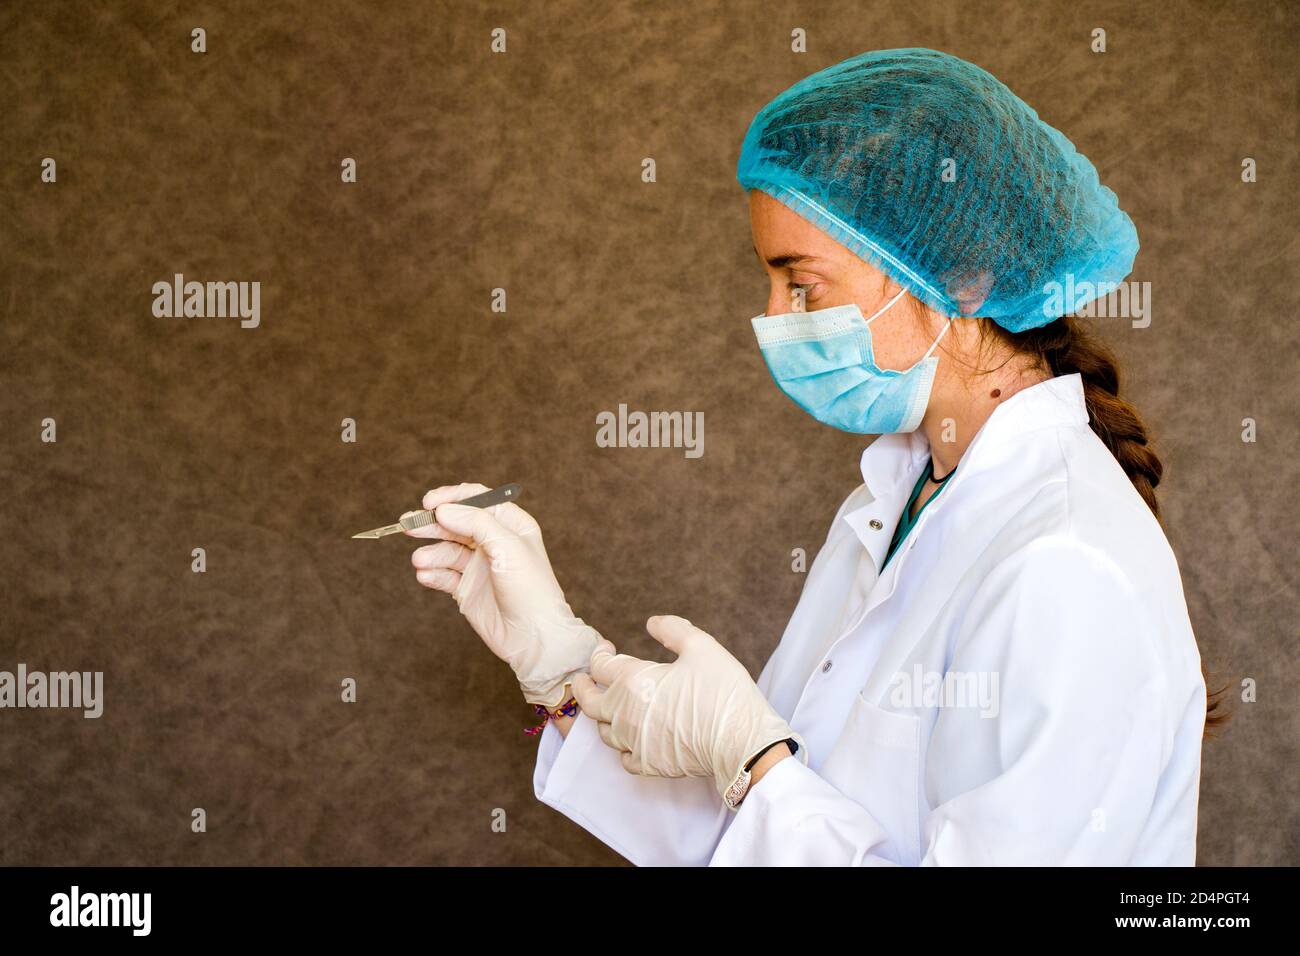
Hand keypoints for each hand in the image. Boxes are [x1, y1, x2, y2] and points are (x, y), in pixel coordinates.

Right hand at [408, 483, 606, 708]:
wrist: (533, 636)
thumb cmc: (531, 588)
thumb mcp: (507, 547)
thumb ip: (475, 523)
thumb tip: (443, 509)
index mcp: (511, 525)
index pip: (477, 501)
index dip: (452, 498)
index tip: (429, 502)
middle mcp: (494, 542)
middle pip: (456, 524)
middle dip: (433, 524)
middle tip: (408, 525)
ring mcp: (479, 565)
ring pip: (447, 549)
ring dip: (431, 553)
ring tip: (420, 561)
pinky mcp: (467, 588)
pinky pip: (444, 574)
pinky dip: (432, 573)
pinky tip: (425, 576)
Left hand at [571, 615, 804, 801]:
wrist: (740, 741)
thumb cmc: (722, 691)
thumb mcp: (701, 646)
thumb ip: (673, 629)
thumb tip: (651, 623)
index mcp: (632, 680)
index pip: (599, 666)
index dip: (600, 654)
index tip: (608, 649)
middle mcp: (624, 712)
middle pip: (588, 700)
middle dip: (584, 686)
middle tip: (587, 678)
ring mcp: (634, 742)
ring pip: (603, 730)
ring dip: (604, 715)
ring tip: (612, 706)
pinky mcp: (648, 764)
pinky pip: (623, 757)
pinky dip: (623, 745)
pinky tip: (633, 738)